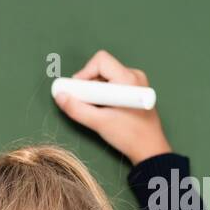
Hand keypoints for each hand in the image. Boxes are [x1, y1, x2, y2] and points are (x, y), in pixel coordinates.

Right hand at [53, 49, 172, 165]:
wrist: (150, 149)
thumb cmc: (129, 136)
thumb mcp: (98, 123)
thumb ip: (76, 109)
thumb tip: (59, 96)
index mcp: (128, 79)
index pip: (100, 61)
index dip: (84, 73)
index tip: (76, 91)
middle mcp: (134, 75)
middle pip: (102, 68)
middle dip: (88, 84)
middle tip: (83, 103)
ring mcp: (136, 81)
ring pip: (106, 76)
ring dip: (94, 90)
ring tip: (95, 109)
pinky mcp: (135, 89)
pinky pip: (112, 83)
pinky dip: (102, 93)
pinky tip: (103, 109)